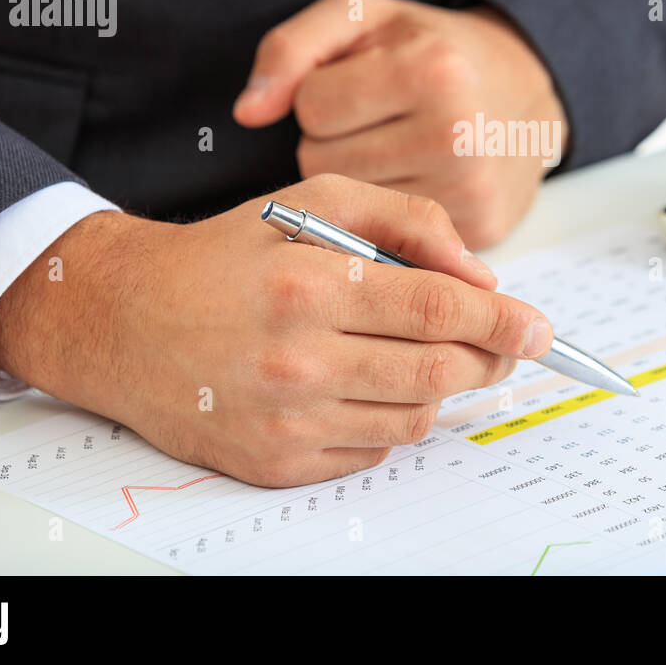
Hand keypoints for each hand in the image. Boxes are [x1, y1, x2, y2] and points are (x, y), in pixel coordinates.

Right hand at [0, 174, 554, 487]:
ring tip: (423, 355)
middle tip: (499, 343)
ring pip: (414, 419)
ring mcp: (286, 420)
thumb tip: (481, 275)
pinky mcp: (275, 463)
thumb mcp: (313, 202)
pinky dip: (389, 420)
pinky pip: (371, 453)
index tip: (541, 328)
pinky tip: (368, 386)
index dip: (504, 322)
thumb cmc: (225, 254)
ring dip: (439, 387)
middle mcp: (299, 359)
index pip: (442, 312)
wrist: (124, 319)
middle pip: (440, 372)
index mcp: (311, 284)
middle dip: (488, 358)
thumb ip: (406, 221)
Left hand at [232, 0, 568, 247]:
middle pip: (322, 163)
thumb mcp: (364, 18)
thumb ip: (291, 48)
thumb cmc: (433, 49)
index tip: (362, 87)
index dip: (323, 95)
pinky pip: (390, 235)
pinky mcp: (481, 229)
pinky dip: (394, 213)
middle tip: (380, 120)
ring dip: (360, 178)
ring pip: (350, 206)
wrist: (528, 89)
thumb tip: (248, 112)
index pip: (311, 108)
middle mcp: (456, 134)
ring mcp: (471, 188)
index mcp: (430, 70)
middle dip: (337, 140)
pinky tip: (421, 178)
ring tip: (400, 146)